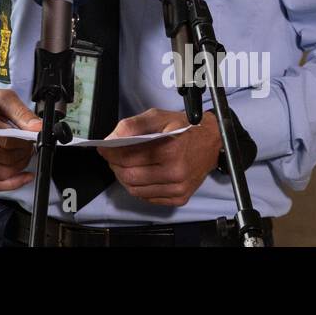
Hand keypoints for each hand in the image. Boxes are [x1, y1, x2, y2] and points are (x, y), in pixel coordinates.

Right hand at [0, 87, 41, 192]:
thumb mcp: (1, 97)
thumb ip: (22, 113)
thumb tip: (38, 128)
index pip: (9, 141)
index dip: (26, 142)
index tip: (32, 137)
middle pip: (6, 158)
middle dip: (24, 154)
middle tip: (29, 145)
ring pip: (2, 173)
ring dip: (19, 167)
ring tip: (23, 155)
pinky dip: (10, 184)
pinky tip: (22, 177)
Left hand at [96, 108, 221, 206]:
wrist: (212, 141)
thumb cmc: (183, 127)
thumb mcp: (157, 116)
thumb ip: (131, 125)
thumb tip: (109, 140)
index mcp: (168, 149)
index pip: (127, 157)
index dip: (110, 153)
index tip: (103, 148)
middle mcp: (174, 172)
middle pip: (129, 175)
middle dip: (115, 166)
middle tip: (112, 157)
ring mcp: (178, 188)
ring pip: (136, 190)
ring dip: (124, 177)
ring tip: (125, 165)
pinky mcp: (180, 197)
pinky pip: (148, 198)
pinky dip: (139, 187)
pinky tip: (141, 174)